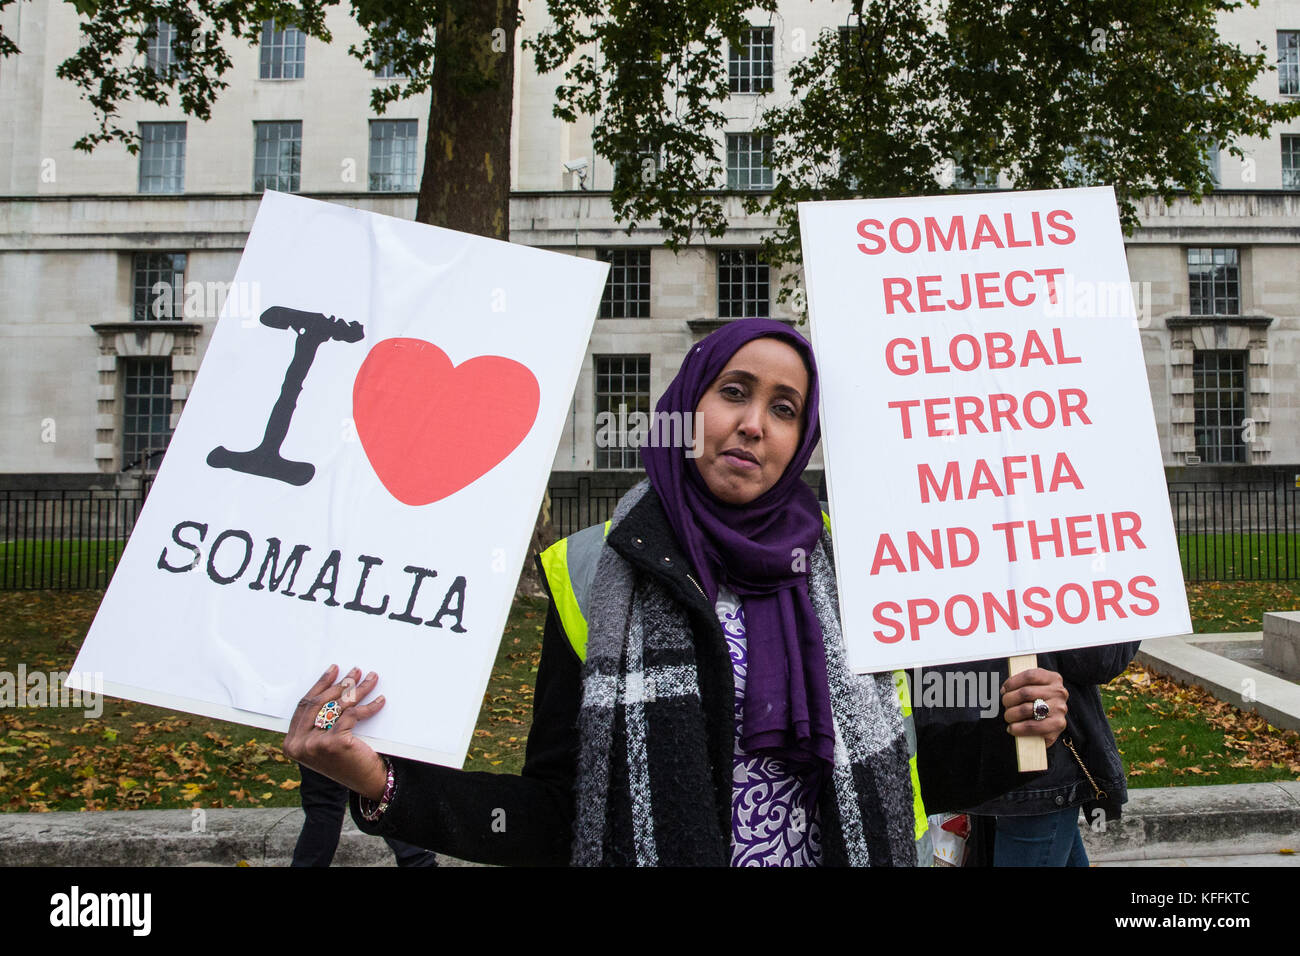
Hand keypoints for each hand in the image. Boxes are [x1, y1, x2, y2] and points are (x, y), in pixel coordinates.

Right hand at [283, 664, 388, 799]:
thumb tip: (334, 685)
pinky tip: (379, 701)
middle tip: (356, 671)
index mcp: (291, 743)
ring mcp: (314, 745)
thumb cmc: (347, 760)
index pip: (304, 706)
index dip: (319, 685)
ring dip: (357, 689)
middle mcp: (298, 744)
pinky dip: (369, 706)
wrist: (366, 782)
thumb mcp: (325, 740)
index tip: (334, 670)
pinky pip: (353, 715)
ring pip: (338, 706)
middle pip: (320, 703)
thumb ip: (319, 721)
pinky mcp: (334, 743)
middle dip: (339, 684)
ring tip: (371, 679)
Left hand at [1000, 668, 1067, 747]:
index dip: (1012, 683)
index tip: (1003, 690)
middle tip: (1005, 705)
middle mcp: (1059, 693)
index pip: (1029, 676)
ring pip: (1026, 709)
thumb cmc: (1038, 701)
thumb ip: (1022, 684)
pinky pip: (1032, 726)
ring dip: (1011, 714)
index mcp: (1053, 679)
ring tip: (1008, 717)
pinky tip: (1012, 728)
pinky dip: (1018, 728)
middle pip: (1025, 693)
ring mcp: (1060, 709)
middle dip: (1009, 700)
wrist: (1052, 724)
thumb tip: (1004, 690)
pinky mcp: (1058, 725)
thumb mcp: (1033, 687)